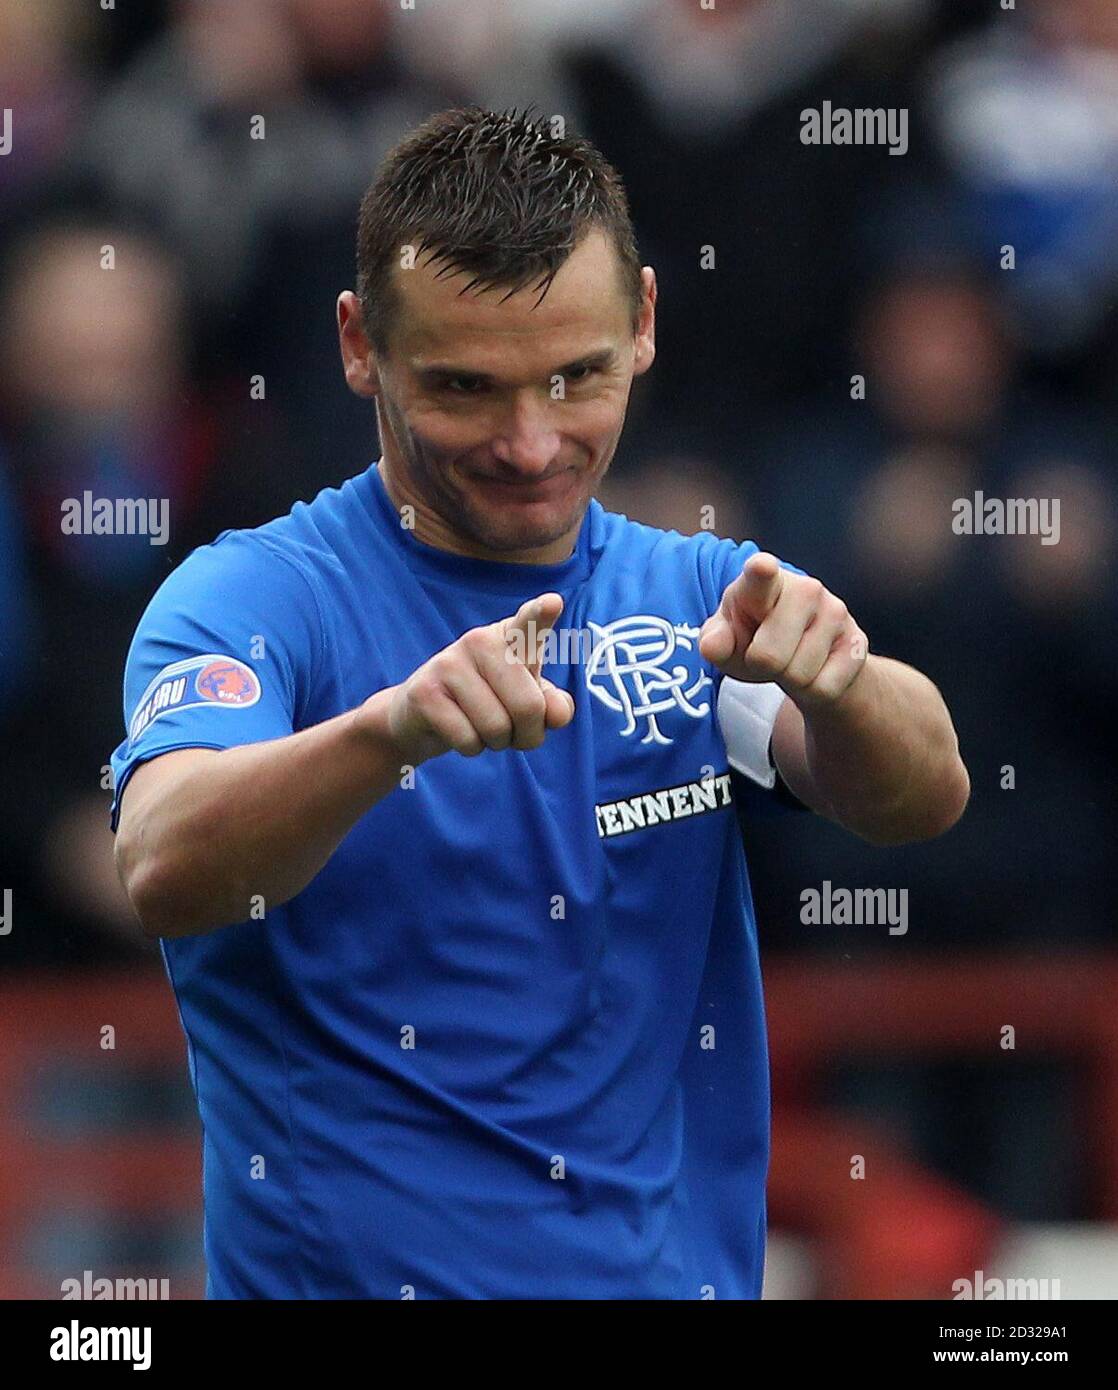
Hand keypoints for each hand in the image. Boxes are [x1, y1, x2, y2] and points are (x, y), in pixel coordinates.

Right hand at [383, 593, 574, 763]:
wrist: (421, 717)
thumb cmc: (487, 703)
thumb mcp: (526, 702)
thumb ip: (551, 706)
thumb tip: (558, 714)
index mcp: (512, 637)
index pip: (530, 623)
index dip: (541, 614)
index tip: (553, 603)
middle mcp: (481, 640)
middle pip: (529, 707)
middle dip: (527, 735)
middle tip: (512, 731)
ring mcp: (449, 662)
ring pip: (497, 728)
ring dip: (496, 743)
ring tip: (481, 726)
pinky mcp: (425, 692)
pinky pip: (468, 740)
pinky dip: (470, 748)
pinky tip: (457, 730)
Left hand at [699, 552, 867, 711]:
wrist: (805, 656)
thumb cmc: (755, 639)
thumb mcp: (727, 641)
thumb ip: (716, 642)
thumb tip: (713, 646)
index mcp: (761, 582)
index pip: (760, 575)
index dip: (761, 572)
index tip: (762, 567)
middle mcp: (804, 589)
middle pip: (768, 657)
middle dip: (761, 667)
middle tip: (765, 654)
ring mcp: (835, 613)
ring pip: (798, 676)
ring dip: (788, 680)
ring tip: (790, 659)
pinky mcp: (857, 643)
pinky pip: (823, 689)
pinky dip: (811, 691)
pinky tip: (814, 669)